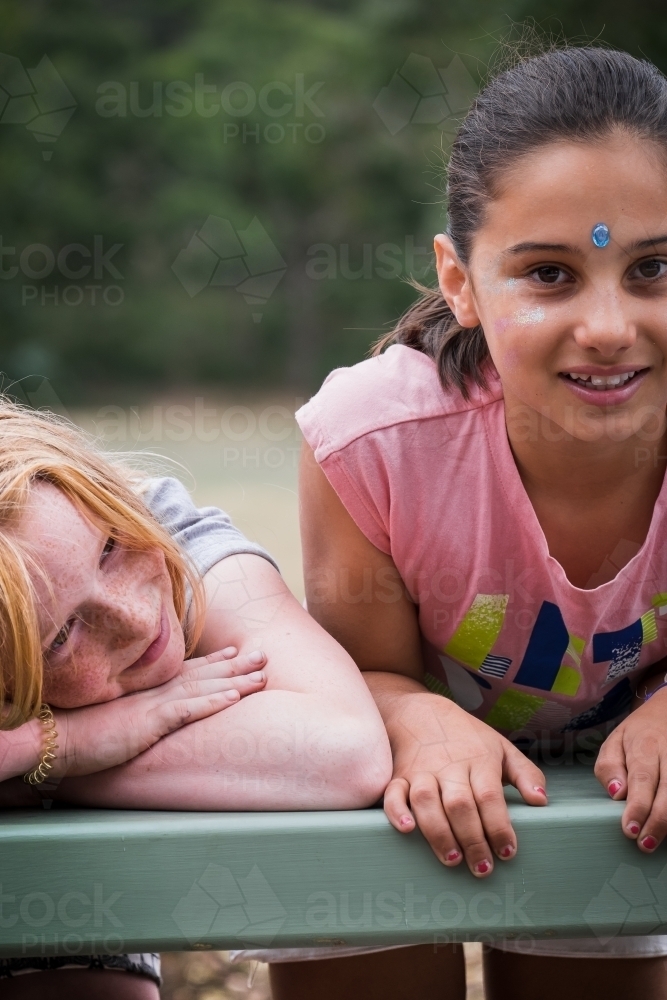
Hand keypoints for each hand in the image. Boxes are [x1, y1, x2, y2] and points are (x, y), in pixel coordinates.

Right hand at [56, 646, 266, 776]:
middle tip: (265, 656)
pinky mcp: (150, 721)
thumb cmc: (83, 732)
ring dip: (235, 681)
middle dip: (236, 665)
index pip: (188, 671)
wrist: (57, 738)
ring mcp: (154, 703)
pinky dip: (213, 701)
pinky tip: (234, 697)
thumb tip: (152, 718)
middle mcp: (155, 691)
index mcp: (148, 690)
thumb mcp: (119, 718)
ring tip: (262, 675)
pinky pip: (188, 709)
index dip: (215, 662)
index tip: (237, 653)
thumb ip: (140, 713)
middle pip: (203, 674)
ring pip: (204, 687)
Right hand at [381, 686, 547, 876]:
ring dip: (438, 833)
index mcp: (479, 760)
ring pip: (426, 802)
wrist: (420, 712)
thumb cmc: (467, 737)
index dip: (499, 827)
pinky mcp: (399, 776)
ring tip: (452, 859)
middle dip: (472, 839)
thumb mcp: (502, 748)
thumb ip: (526, 774)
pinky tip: (407, 829)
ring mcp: (422, 771)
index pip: (490, 797)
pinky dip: (397, 812)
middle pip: (460, 804)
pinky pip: (393, 794)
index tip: (507, 852)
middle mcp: (449, 766)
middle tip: (483, 868)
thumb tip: (541, 801)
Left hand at [595, 685, 666, 851]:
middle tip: (645, 845)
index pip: (642, 779)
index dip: (638, 807)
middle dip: (658, 822)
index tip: (630, 830)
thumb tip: (616, 793)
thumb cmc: (638, 734)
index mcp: (645, 746)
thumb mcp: (614, 741)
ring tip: (657, 842)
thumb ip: (610, 767)